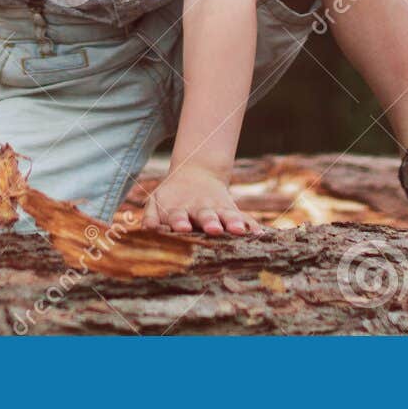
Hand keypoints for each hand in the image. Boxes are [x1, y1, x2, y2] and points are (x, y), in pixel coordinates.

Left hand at [142, 164, 261, 235]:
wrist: (196, 174)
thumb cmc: (171, 198)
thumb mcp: (157, 202)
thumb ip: (151, 216)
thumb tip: (146, 230)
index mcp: (179, 209)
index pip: (178, 216)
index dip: (180, 222)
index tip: (183, 228)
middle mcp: (200, 209)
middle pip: (205, 216)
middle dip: (210, 223)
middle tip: (213, 230)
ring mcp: (217, 210)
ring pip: (226, 216)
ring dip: (232, 223)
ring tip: (239, 231)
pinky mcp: (231, 211)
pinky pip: (244, 218)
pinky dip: (252, 225)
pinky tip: (260, 233)